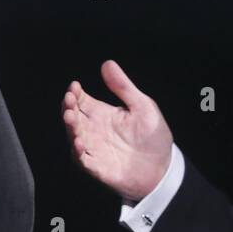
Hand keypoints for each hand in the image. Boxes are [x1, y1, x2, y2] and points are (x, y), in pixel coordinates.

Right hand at [61, 60, 172, 202]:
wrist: (164, 168)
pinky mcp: (99, 168)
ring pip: (74, 137)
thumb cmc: (152, 136)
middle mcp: (94, 131)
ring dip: (70, 127)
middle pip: (74, 117)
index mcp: (103, 114)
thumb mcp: (142, 106)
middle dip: (68, 107)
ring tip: (69, 116)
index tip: (74, 86)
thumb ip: (124, 87)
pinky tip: (79, 142)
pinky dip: (78, 152)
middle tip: (69, 99)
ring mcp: (95, 149)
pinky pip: (83, 161)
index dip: (75, 93)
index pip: (82, 101)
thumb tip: (107, 63)